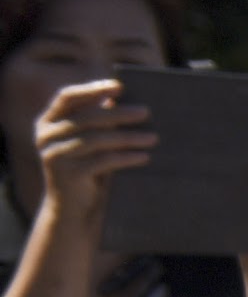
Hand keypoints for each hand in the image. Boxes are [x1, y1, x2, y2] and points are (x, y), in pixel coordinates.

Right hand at [25, 77, 153, 229]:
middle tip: (146, 112)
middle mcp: (45, 136)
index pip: (67, 97)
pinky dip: (126, 157)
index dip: (92, 90)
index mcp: (47, 122)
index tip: (119, 86)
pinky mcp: (68, 174)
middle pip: (87, 118)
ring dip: (128, 137)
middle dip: (119, 114)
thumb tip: (127, 99)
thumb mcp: (91, 144)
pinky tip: (144, 156)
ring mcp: (54, 155)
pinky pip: (103, 161)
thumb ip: (98, 123)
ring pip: (97, 140)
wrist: (73, 210)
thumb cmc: (88, 171)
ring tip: (153, 137)